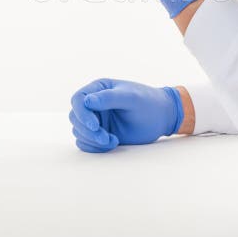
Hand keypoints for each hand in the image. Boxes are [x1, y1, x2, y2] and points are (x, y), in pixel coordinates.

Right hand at [69, 78, 183, 152]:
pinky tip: (112, 144)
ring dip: (93, 140)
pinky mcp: (99, 133)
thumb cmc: (148, 103)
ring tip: (113, 140)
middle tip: (105, 137)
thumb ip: (109, 98)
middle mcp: (94, 104)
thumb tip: (86, 101)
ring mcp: (96, 119)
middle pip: (76, 118)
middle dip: (88, 131)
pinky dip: (94, 147)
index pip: (78, 100)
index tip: (95, 125)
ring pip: (79, 132)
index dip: (82, 113)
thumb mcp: (131, 98)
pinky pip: (85, 143)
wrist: (161, 117)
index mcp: (99, 89)